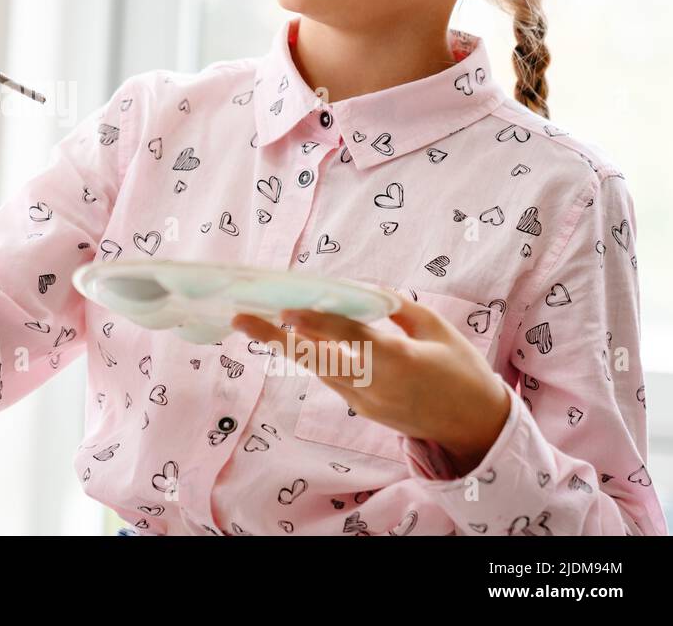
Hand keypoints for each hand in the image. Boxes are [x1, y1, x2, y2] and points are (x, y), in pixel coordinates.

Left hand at [232, 297, 511, 475]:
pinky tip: (292, 336)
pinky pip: (331, 377)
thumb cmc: (462, 371)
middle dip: (277, 339)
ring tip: (253, 322)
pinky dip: (311, 356)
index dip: (319, 324)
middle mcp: (377, 386)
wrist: (475, 427)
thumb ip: (397, 309)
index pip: (352, 339)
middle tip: (241, 319)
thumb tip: (361, 290)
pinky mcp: (363, 409)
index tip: (288, 310)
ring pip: (319, 369)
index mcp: (401, 362)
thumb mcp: (438, 330)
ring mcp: (366, 403)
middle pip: (319, 359)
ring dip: (287, 345)